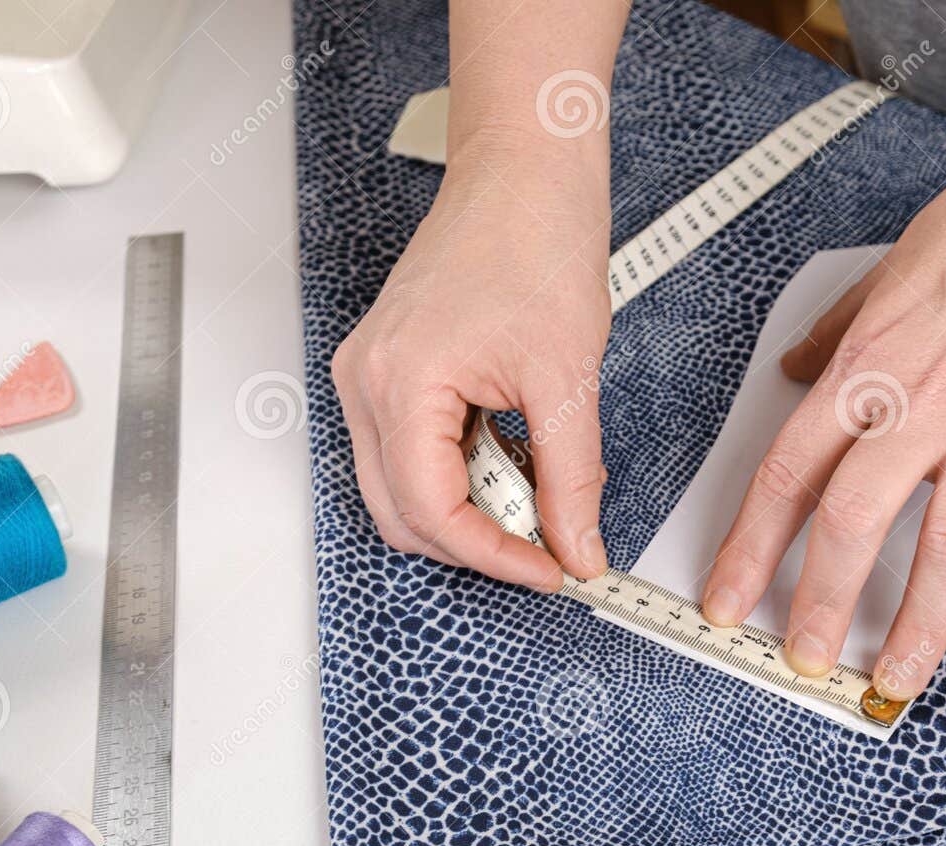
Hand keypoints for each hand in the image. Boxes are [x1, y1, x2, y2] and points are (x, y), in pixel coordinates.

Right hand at [331, 146, 612, 588]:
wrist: (526, 173)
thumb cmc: (535, 240)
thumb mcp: (566, 377)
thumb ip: (571, 477)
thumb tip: (578, 546)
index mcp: (398, 383)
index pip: (430, 513)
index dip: (495, 557)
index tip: (551, 571)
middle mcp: (367, 383)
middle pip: (403, 515)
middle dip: (478, 542)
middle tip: (549, 543)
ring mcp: (373, 376)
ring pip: (406, 490)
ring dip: (471, 508)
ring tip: (540, 487)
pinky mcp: (393, 371)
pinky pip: (415, 452)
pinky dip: (465, 472)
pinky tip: (518, 454)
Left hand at [701, 117, 945, 700]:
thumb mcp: (880, 276)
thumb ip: (832, 335)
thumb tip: (789, 372)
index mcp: (864, 371)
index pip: (787, 476)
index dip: (750, 548)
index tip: (727, 600)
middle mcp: (919, 406)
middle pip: (852, 524)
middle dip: (820, 604)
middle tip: (806, 660)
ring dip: (918, 622)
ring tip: (897, 676)